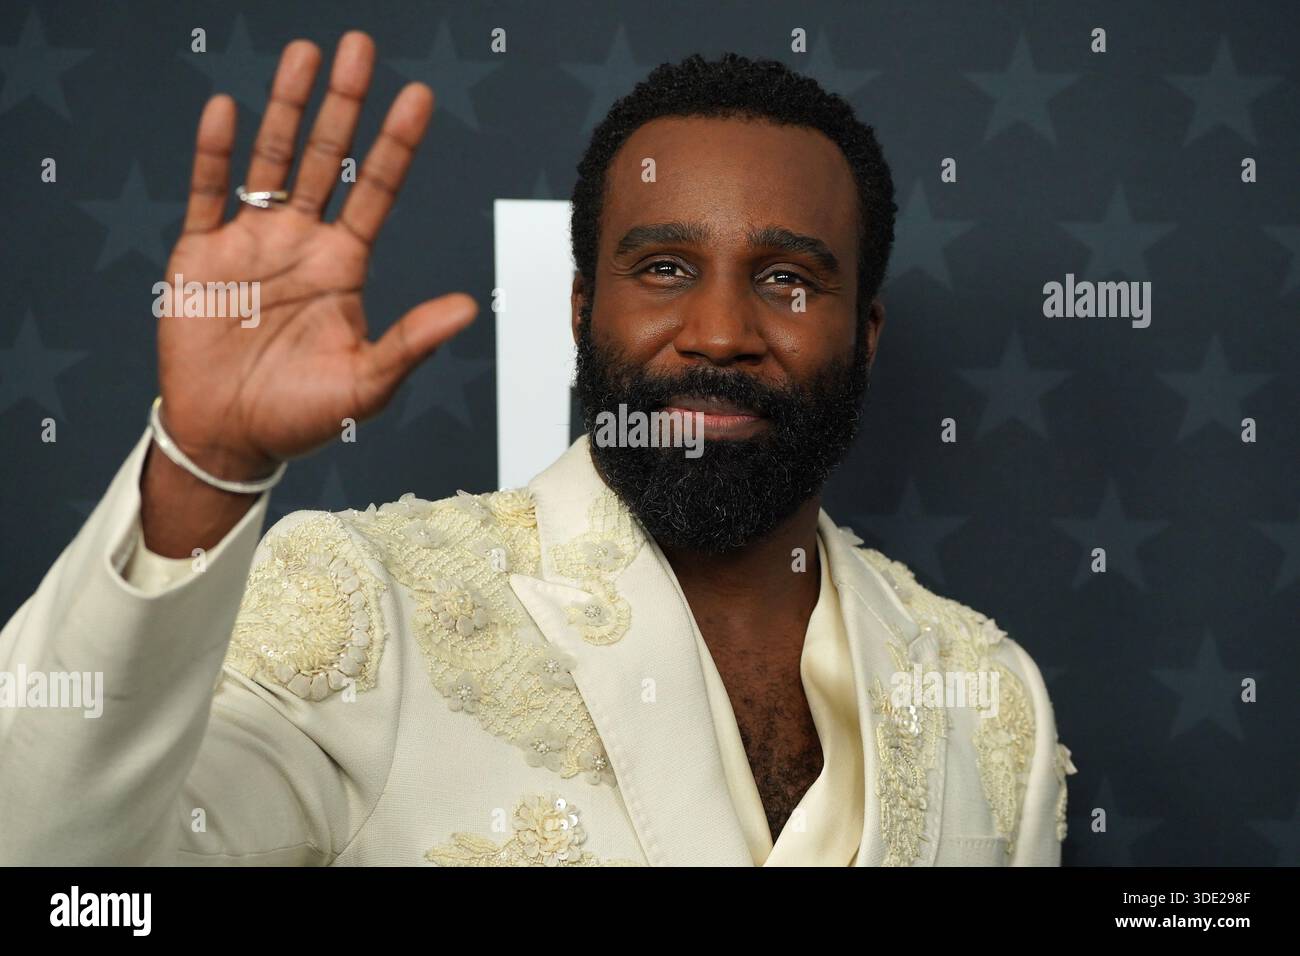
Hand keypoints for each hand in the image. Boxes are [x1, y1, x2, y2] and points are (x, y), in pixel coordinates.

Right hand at [157, 30, 475, 478]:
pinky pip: (207, 193)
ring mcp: (250, 241)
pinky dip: (214, 155)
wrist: (228, 438)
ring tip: (304, 55)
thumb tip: (468, 307)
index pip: (377, 191)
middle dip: (344, 105)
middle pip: (328, 159)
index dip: (397, 145)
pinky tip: (226, 111)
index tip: (419, 98)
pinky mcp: (200, 253)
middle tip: (360, 48)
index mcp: (343, 266)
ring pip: (272, 161)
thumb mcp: (366, 384)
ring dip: (286, 109)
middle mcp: (301, 242)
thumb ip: (411, 341)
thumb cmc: (301, 416)